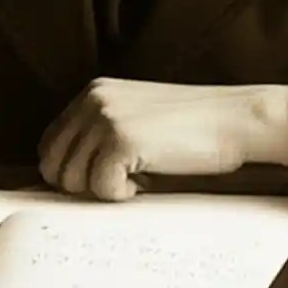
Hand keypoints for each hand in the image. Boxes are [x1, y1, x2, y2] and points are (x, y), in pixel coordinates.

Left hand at [38, 78, 287, 200]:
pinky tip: (148, 179)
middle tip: (122, 182)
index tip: (101, 180)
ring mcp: (105, 118)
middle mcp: (93, 100)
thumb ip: (100, 137)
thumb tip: (66, 179)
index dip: (72, 172)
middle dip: (84, 186)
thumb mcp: (137, 119)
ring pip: (72, 181)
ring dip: (104, 189)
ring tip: (139, 176)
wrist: (237, 119)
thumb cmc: (194, 128)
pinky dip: (123, 194)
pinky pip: (100, 188)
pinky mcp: (121, 140)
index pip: (50, 144)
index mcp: (94, 93)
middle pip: (53, 166)